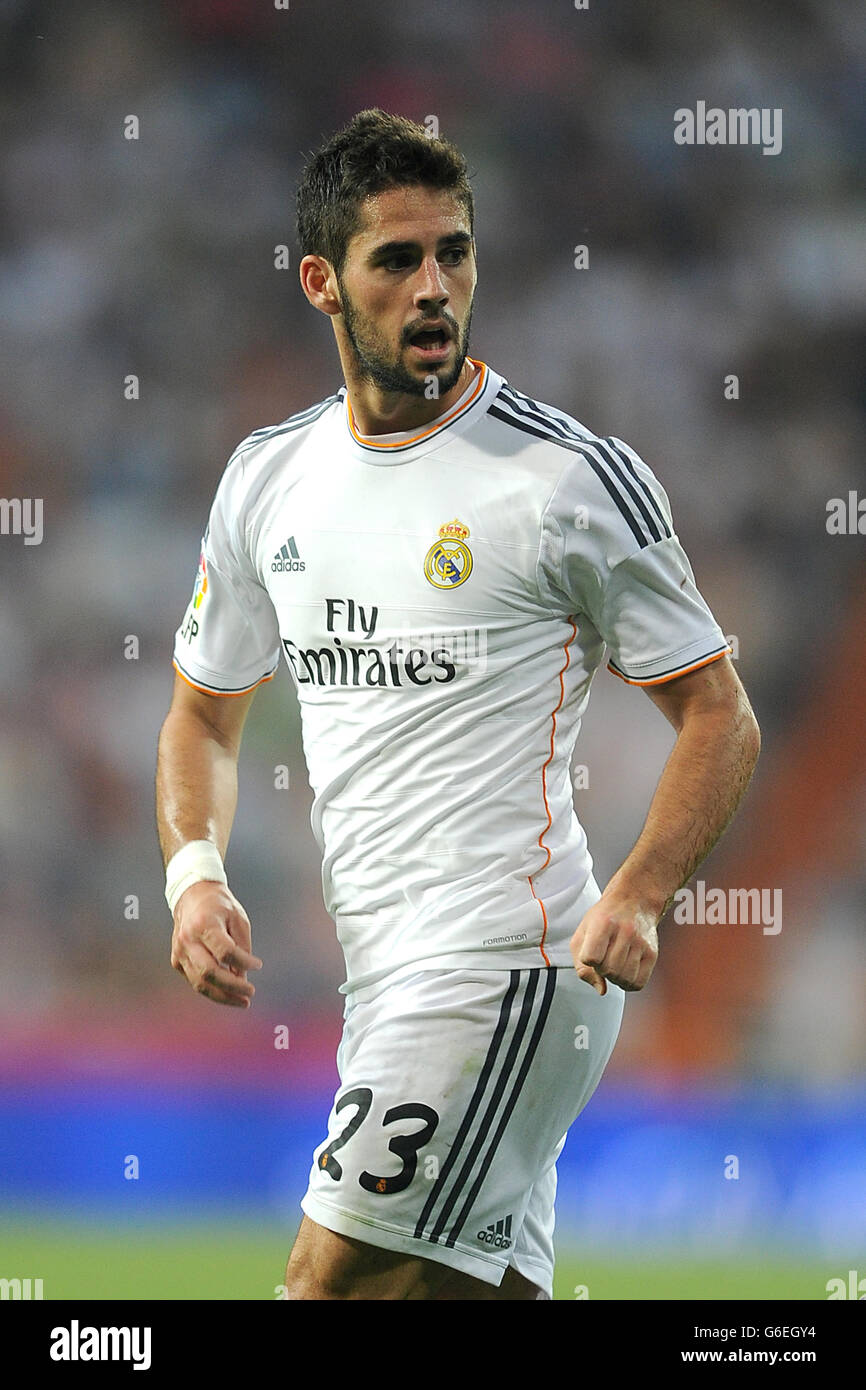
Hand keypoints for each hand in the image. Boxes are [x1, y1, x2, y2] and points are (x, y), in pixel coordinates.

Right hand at [170, 880, 261, 1006]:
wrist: (193, 896)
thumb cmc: (219, 906)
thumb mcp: (238, 919)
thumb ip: (242, 948)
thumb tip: (242, 978)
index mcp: (204, 924)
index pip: (225, 951)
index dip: (244, 962)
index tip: (258, 965)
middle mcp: (187, 939)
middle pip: (209, 972)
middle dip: (232, 987)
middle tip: (250, 993)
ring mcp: (179, 952)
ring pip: (199, 983)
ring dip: (222, 996)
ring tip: (241, 1001)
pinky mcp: (176, 961)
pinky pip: (195, 981)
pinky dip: (212, 990)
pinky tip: (227, 992)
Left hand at [569, 895, 658, 995]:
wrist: (635, 900)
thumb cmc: (605, 917)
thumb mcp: (583, 932)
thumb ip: (582, 964)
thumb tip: (601, 989)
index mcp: (603, 923)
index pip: (591, 958)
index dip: (588, 960)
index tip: (592, 952)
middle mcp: (625, 932)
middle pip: (608, 971)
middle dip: (601, 970)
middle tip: (604, 958)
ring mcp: (641, 943)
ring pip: (624, 979)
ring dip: (615, 978)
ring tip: (615, 964)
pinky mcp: (652, 953)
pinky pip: (639, 983)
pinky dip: (628, 983)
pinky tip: (625, 971)